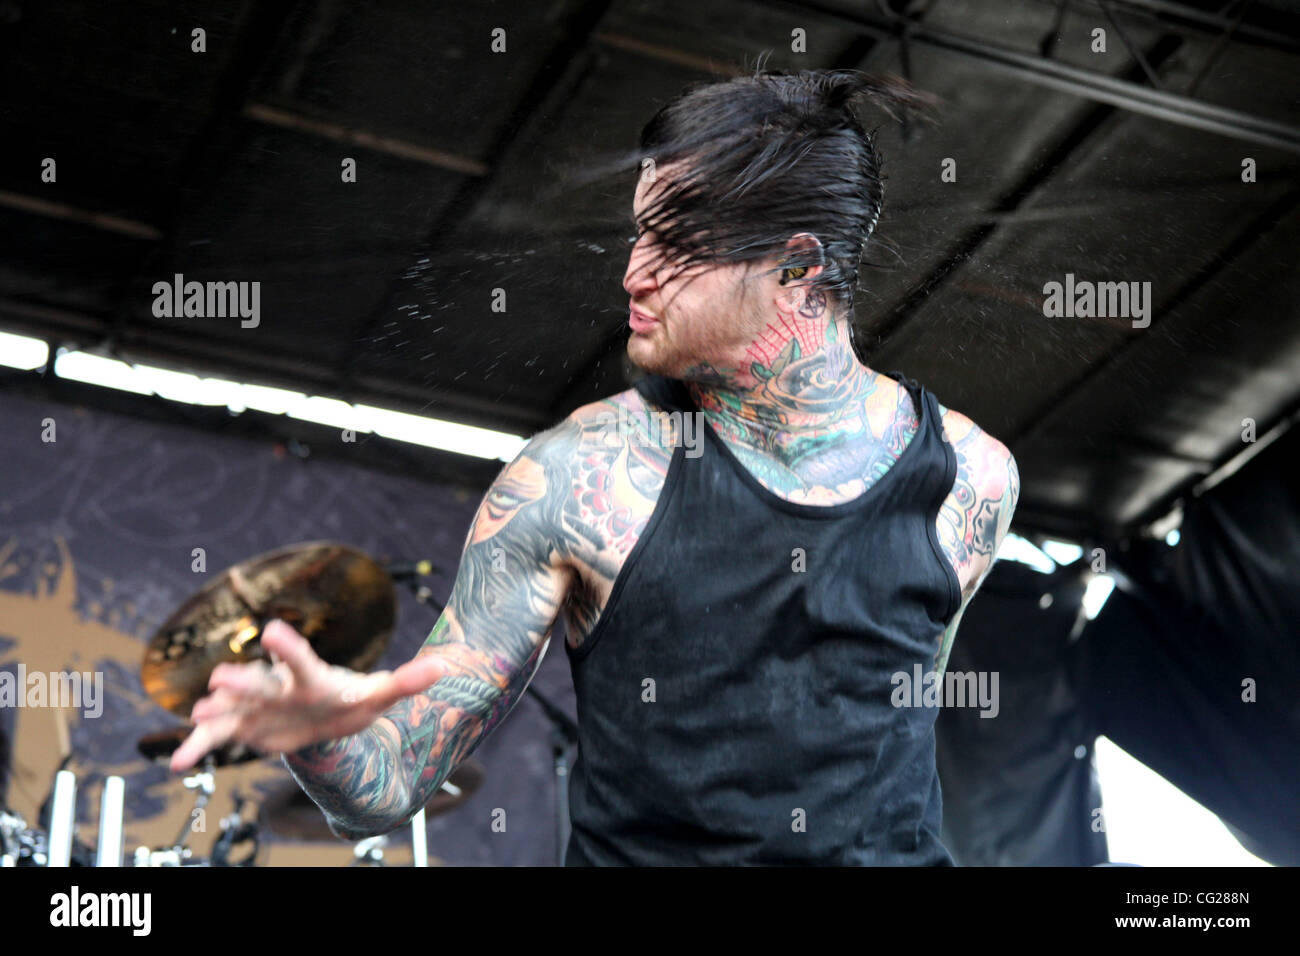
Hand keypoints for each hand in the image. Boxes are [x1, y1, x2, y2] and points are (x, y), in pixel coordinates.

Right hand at [169, 619, 444, 772]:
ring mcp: (258, 706)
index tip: (273, 632)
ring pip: (231, 708)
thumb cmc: (353, 699)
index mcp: (310, 676)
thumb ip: (408, 680)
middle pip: (259, 682)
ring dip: (214, 712)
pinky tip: (179, 763)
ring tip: (197, 715)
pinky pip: (217, 737)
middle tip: (218, 678)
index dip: (288, 646)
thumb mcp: (381, 693)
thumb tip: (445, 667)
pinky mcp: (246, 728)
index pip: (300, 658)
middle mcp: (278, 687)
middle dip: (240, 681)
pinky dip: (198, 748)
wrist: (328, 714)